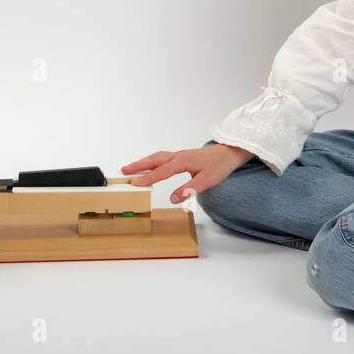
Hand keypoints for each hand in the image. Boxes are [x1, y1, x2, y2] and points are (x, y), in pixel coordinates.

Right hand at [121, 143, 254, 203]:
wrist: (229, 154)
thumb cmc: (219, 166)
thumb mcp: (206, 181)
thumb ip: (189, 189)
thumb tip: (173, 198)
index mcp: (182, 161)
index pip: (161, 172)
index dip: (147, 179)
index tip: (134, 183)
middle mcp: (178, 156)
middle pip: (154, 160)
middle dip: (138, 166)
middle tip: (124, 171)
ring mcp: (180, 156)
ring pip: (157, 158)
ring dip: (144, 163)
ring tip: (131, 168)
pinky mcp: (182, 158)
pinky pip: (163, 159)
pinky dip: (153, 163)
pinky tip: (150, 168)